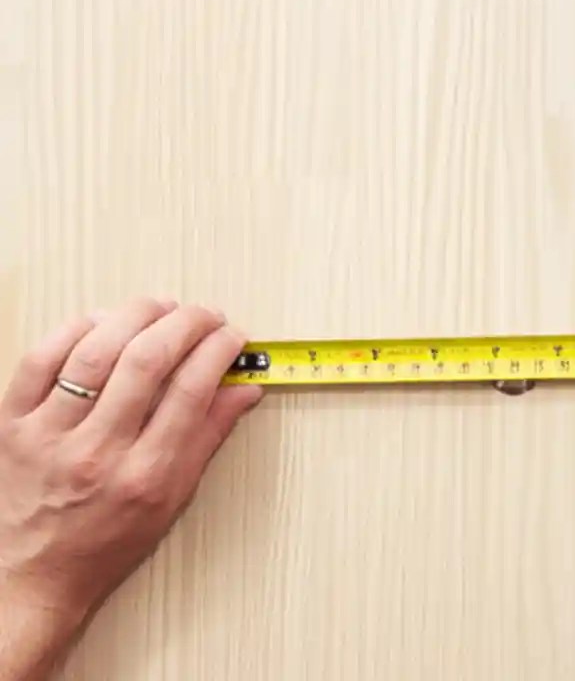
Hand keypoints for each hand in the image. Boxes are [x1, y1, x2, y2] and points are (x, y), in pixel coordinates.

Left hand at [0, 298, 261, 631]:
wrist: (33, 573)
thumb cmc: (105, 542)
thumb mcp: (173, 499)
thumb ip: (208, 437)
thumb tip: (244, 389)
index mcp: (145, 476)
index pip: (191, 391)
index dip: (219, 351)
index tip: (233, 337)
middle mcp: (97, 452)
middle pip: (147, 361)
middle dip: (186, 323)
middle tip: (205, 314)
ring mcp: (49, 435)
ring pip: (95, 351)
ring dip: (136, 316)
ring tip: (161, 307)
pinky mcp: (12, 423)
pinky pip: (40, 359)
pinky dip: (75, 329)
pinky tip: (103, 322)